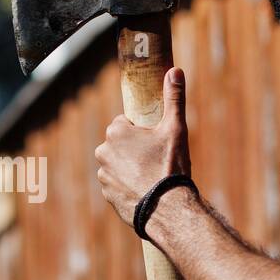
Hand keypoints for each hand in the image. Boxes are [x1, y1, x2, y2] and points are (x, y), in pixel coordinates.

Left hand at [94, 67, 191, 226]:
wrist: (167, 209)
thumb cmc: (170, 166)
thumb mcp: (175, 128)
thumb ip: (174, 98)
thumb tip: (175, 70)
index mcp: (116, 132)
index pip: (125, 124)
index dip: (142, 132)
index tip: (155, 142)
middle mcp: (103, 152)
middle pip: (121, 144)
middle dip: (135, 149)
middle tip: (156, 160)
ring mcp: (103, 175)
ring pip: (118, 164)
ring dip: (130, 168)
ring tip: (152, 177)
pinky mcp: (107, 194)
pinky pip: (117, 184)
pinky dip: (128, 185)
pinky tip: (145, 190)